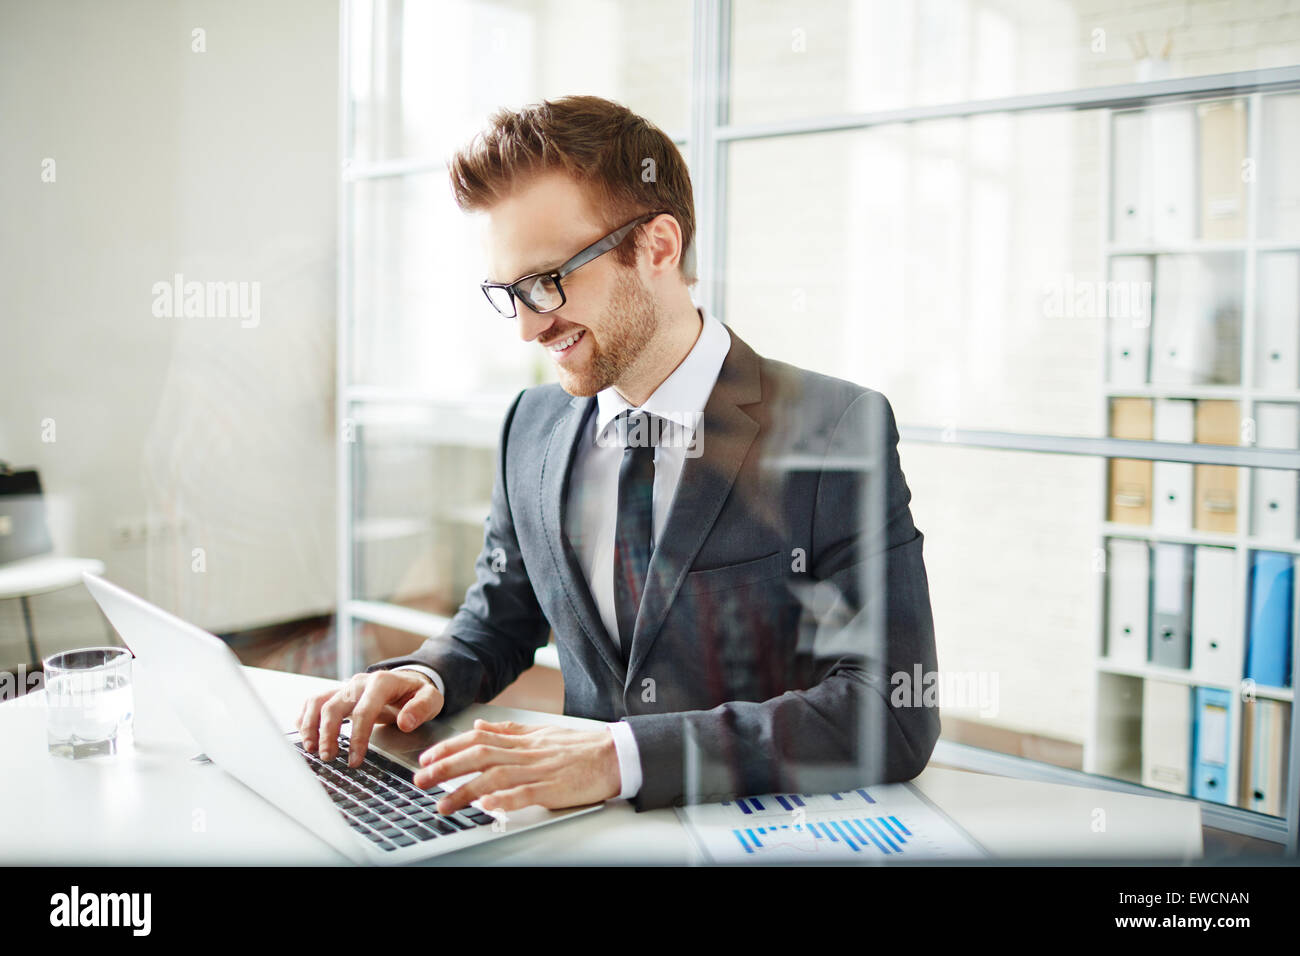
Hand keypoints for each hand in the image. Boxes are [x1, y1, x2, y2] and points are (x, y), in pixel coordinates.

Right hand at [298, 670, 443, 765]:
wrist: (407, 682)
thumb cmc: (417, 693)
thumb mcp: (431, 699)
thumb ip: (421, 709)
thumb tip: (405, 722)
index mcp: (382, 683)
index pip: (364, 711)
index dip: (358, 737)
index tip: (355, 760)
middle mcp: (359, 683)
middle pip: (334, 706)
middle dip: (328, 734)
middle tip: (328, 757)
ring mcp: (345, 687)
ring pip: (319, 702)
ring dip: (311, 725)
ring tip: (310, 749)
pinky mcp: (337, 693)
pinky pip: (314, 701)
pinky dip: (305, 717)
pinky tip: (304, 734)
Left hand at [414, 719, 620, 813]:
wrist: (616, 754)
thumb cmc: (580, 747)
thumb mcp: (542, 732)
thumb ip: (510, 730)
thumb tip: (480, 726)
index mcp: (523, 738)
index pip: (478, 737)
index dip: (449, 746)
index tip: (426, 756)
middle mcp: (526, 752)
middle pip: (479, 755)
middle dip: (446, 767)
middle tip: (421, 779)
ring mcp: (539, 770)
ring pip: (495, 776)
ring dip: (465, 790)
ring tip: (442, 804)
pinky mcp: (553, 788)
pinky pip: (525, 793)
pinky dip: (504, 799)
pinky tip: (487, 806)